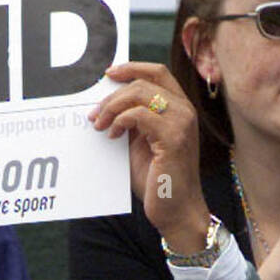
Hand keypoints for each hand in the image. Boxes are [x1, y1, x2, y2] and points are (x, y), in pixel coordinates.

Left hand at [88, 63, 208, 250]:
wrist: (176, 212)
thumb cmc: (159, 181)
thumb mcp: (141, 144)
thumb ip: (132, 122)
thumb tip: (106, 104)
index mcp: (180, 109)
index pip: (158, 72)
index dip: (131, 67)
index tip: (108, 74)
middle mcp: (185, 111)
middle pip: (145, 80)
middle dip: (113, 93)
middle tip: (94, 112)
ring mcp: (181, 123)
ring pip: (140, 93)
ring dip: (112, 107)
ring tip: (99, 124)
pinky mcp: (173, 139)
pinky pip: (139, 115)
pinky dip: (120, 122)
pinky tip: (113, 136)